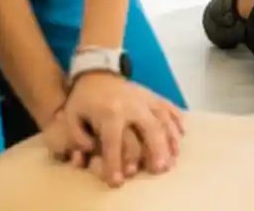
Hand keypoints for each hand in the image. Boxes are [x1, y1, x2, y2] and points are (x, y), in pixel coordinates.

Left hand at [58, 73, 185, 186]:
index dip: (115, 163)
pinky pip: (169, 108)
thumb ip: (77, 136)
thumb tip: (91, 151)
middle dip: (155, 151)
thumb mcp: (71, 116)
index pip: (114, 143)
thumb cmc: (85, 99)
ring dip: (170, 140)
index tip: (118, 181)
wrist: (98, 73)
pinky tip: (182, 135)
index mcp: (110, 113)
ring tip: (173, 158)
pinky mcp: (154, 96)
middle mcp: (132, 106)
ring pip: (164, 120)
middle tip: (159, 169)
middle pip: (149, 130)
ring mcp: (146, 100)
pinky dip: (177, 121)